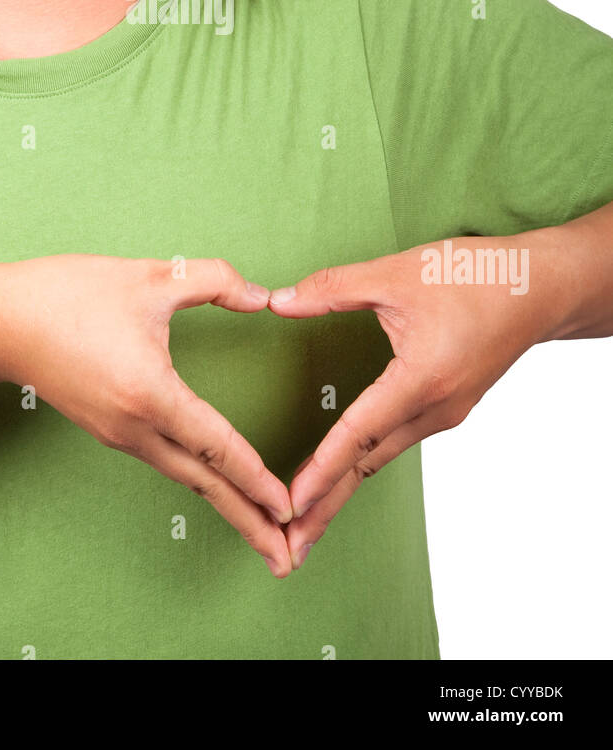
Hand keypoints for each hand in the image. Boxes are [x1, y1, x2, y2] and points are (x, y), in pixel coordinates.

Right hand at [0, 254, 294, 575]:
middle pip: (205, 484)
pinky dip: (200, 480)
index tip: (291, 511)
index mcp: (150, 394)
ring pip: (185, 476)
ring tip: (264, 532)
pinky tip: (216, 482)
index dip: (258, 480)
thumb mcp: (151, 276)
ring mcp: (119, 433)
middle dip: (250, 522)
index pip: (217, 447)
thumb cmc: (68, 294)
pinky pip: (165, 461)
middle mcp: (135, 426)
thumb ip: (215, 281)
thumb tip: (264, 296)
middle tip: (290, 559)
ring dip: (228, 504)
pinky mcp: (108, 429)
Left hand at [267, 230, 558, 568]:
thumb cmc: (476, 277)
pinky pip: (400, 440)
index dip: (322, 470)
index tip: (291, 504)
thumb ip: (334, 288)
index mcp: (422, 379)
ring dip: (345, 486)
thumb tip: (280, 301)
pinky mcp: (449, 407)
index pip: (360, 434)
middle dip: (327, 505)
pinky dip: (366, 460)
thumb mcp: (397, 273)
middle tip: (288, 545)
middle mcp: (436, 408)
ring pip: (385, 456)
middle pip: (369, 464)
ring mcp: (446, 412)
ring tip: (307, 518)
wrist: (540, 288)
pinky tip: (346, 469)